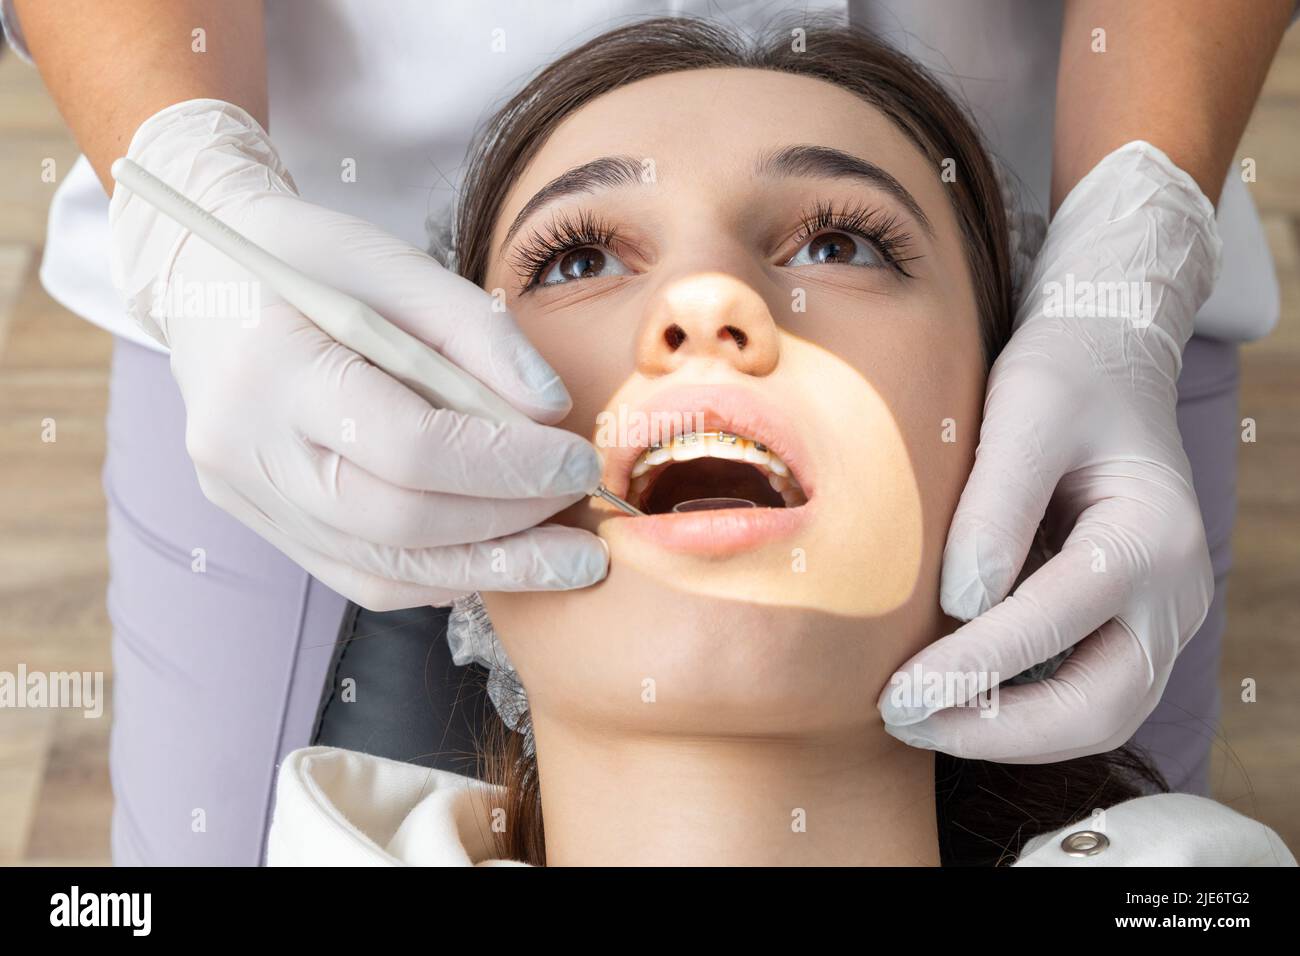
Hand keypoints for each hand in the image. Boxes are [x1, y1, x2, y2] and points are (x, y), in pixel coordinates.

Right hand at [109, 99, 607, 609]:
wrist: (207, 282)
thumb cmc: (310, 262)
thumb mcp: (397, 265)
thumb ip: (479, 335)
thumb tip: (551, 413)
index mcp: (270, 370)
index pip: (406, 446)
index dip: (506, 465)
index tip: (578, 463)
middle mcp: (244, 452)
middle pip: (397, 522)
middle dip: (508, 527)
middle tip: (581, 512)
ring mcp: (246, 500)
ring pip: (382, 570)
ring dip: (488, 570)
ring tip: (564, 559)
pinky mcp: (263, 525)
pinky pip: (363, 576)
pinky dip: (441, 574)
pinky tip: (499, 557)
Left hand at [879, 142, 1222, 761]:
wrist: (1107, 360)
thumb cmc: (1063, 378)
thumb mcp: (1022, 414)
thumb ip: (994, 506)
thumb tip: (960, 604)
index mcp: (1152, 533)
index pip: (1060, 620)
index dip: (975, 665)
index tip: (898, 691)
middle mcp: (1175, 591)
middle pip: (1102, 705)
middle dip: (999, 729)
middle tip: (903, 720)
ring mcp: (1162, 618)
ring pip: (1100, 716)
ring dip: (1010, 733)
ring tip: (918, 720)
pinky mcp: (1132, 626)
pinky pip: (1087, 695)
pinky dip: (1025, 713)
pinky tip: (953, 698)